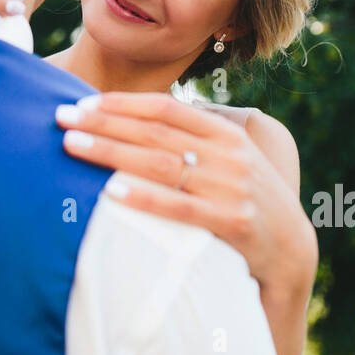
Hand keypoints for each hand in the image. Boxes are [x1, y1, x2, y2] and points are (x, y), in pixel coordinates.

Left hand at [56, 92, 317, 291]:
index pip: (166, 108)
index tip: (83, 102)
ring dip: (111, 151)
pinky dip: (143, 197)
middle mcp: (229, 154)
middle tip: (62, 117)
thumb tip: (138, 121)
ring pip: (160, 163)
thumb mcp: (229, 160)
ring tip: (72, 145)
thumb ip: (194, 140)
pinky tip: (110, 190)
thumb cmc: (246, 201)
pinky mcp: (232, 221)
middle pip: (155, 132)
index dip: (122, 103)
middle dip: (104, 123)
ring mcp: (231, 187)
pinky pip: (179, 206)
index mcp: (227, 133)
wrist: (291, 252)